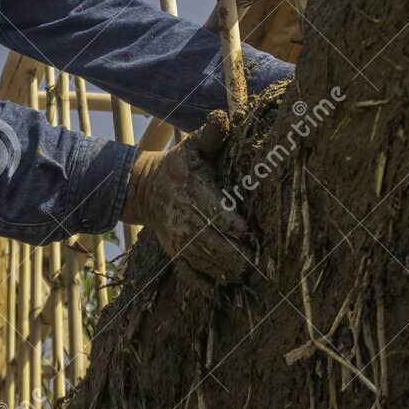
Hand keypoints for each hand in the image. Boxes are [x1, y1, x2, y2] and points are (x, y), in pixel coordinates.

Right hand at [120, 111, 252, 282]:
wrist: (144, 190)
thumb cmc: (178, 166)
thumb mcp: (193, 146)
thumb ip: (212, 134)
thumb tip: (224, 115)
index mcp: (196, 197)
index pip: (219, 217)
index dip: (238, 229)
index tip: (255, 235)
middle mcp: (188, 224)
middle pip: (217, 248)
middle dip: (241, 258)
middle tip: (264, 265)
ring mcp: (182, 244)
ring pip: (208, 266)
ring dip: (230, 274)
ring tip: (253, 278)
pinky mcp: (178, 256)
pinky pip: (192, 278)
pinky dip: (208, 288)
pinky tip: (226, 293)